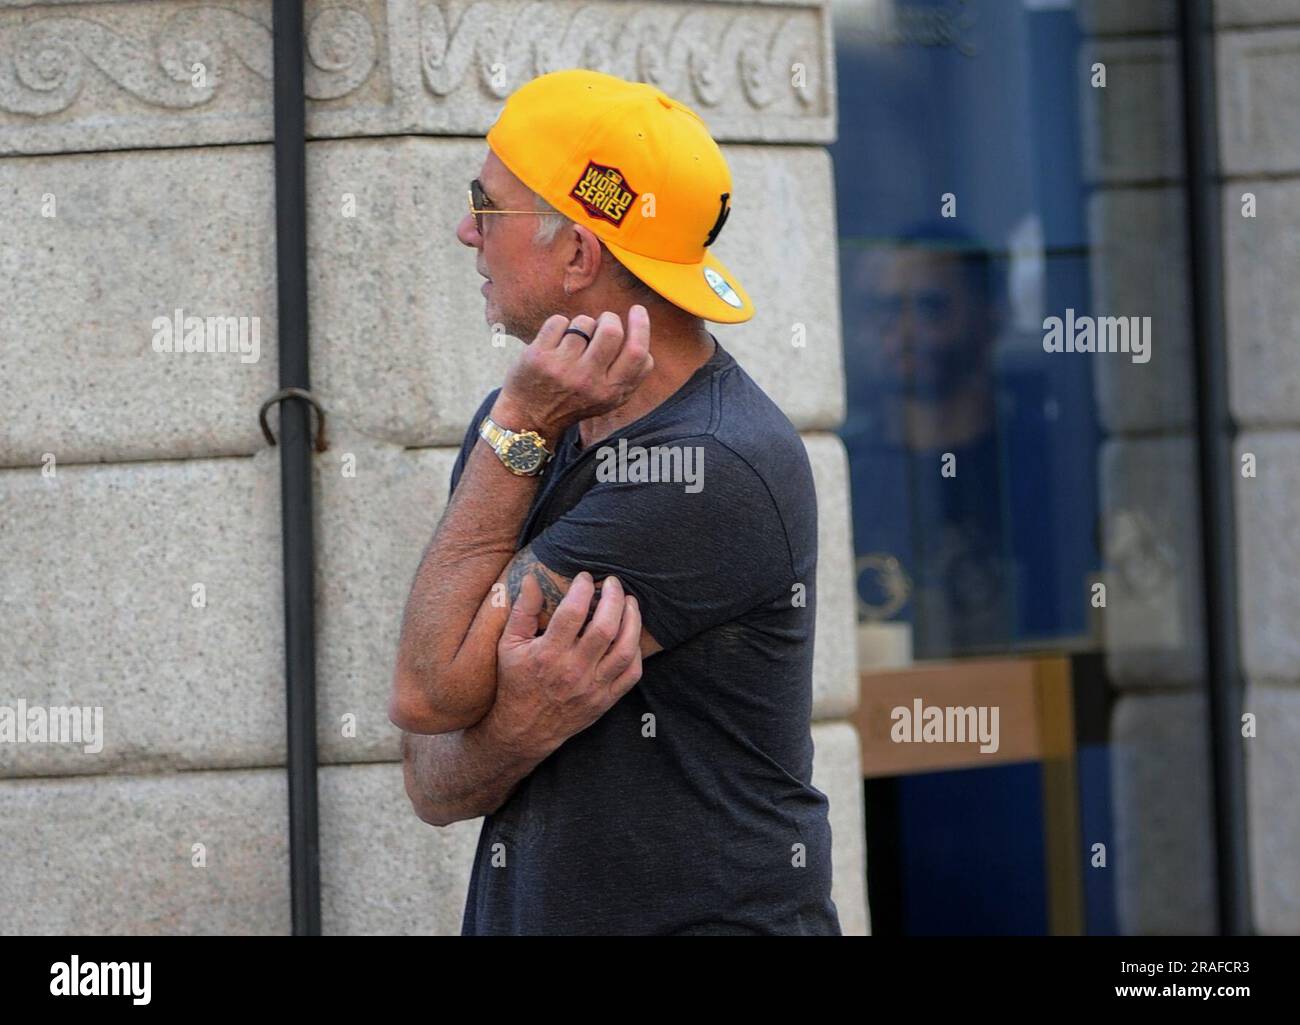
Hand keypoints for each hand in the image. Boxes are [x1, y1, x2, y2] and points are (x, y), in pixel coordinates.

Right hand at [489, 571, 643, 761]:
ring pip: (625, 650)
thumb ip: (522, 611)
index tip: (585, 577)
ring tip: (630, 602)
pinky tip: (631, 634)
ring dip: (632, 621)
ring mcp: (593, 687)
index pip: (572, 613)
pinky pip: (632, 674)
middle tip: (613, 583)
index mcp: (547, 654)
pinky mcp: (605, 700)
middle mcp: (573, 670)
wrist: (525, 729)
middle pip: (605, 628)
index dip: (582, 589)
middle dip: (614, 598)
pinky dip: (637, 651)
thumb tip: (532, 578)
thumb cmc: (516, 682)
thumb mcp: (508, 645)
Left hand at [495, 305, 653, 440]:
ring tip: (574, 340)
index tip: (637, 311)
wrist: (531, 418)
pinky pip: (559, 321)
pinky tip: (555, 340)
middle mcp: (588, 381)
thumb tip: (644, 342)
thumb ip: (631, 377)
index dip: (641, 326)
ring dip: (581, 325)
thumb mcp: (609, 400)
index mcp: (610, 391)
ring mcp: (562, 369)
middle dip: (609, 318)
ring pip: (583, 323)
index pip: (637, 353)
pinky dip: (559, 325)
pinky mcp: (539, 357)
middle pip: (612, 331)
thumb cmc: (576, 402)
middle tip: (603, 322)